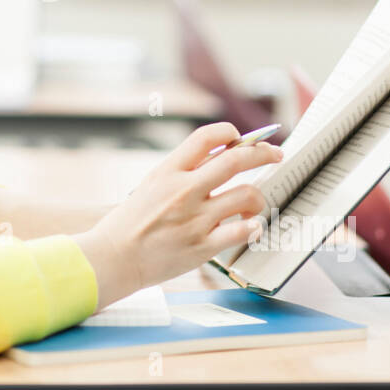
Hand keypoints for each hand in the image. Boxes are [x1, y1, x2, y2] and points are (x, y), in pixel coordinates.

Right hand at [72, 122, 282, 310]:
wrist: (114, 258)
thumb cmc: (130, 222)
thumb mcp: (151, 185)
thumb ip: (182, 172)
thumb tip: (220, 157)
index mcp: (168, 171)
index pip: (206, 137)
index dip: (230, 132)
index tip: (240, 137)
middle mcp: (184, 191)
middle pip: (237, 160)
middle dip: (264, 153)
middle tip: (275, 155)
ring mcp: (195, 219)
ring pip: (247, 195)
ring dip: (258, 197)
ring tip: (253, 204)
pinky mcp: (202, 247)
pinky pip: (243, 232)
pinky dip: (253, 227)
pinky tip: (250, 227)